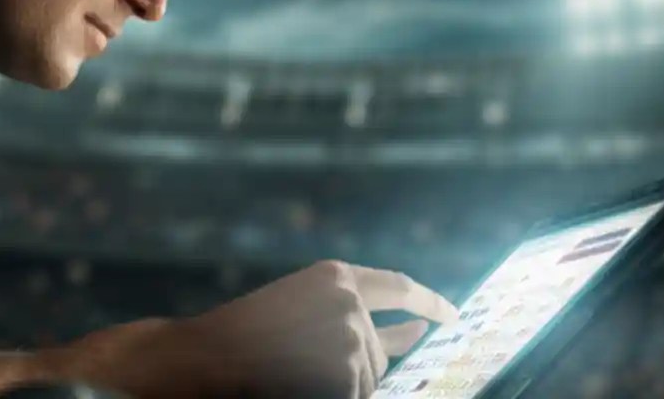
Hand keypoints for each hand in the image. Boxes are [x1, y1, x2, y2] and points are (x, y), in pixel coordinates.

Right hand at [184, 260, 459, 398]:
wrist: (209, 355)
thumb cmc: (246, 336)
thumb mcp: (300, 308)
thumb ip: (352, 316)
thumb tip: (418, 336)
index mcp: (336, 276)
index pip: (400, 288)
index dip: (430, 303)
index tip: (454, 315)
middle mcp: (350, 299)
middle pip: (378, 351)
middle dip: (359, 368)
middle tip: (317, 369)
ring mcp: (351, 334)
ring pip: (367, 379)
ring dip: (341, 385)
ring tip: (294, 372)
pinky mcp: (348, 368)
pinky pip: (356, 393)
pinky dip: (335, 393)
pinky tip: (301, 383)